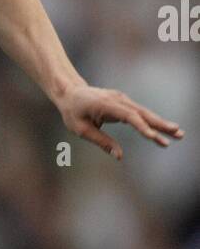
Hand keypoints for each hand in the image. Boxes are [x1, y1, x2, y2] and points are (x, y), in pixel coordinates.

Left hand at [58, 83, 183, 158]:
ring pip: (144, 113)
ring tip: (177, 133)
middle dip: (160, 124)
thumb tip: (119, 156)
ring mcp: (122, 99)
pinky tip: (164, 130)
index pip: (128, 116)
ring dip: (161, 123)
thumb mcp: (81, 130)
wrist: (71, 92)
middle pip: (142, 113)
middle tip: (177, 133)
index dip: (141, 126)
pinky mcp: (124, 103)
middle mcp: (118, 99)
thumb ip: (101, 142)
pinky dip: (152, 122)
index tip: (152, 136)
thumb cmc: (73, 112)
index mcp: (106, 104)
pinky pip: (140, 114)